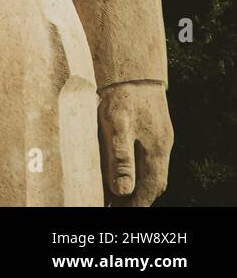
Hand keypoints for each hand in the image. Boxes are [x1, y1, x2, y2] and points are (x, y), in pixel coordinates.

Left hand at [98, 81, 172, 205]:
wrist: (131, 65)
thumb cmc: (122, 94)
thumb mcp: (116, 125)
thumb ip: (120, 158)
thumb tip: (123, 190)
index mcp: (157, 149)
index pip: (152, 187)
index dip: (139, 203)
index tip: (123, 213)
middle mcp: (162, 145)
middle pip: (154, 181)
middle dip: (137, 197)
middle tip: (116, 207)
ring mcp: (158, 136)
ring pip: (150, 168)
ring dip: (136, 182)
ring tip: (115, 194)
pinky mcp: (150, 127)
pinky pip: (146, 155)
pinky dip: (135, 166)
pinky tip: (120, 168)